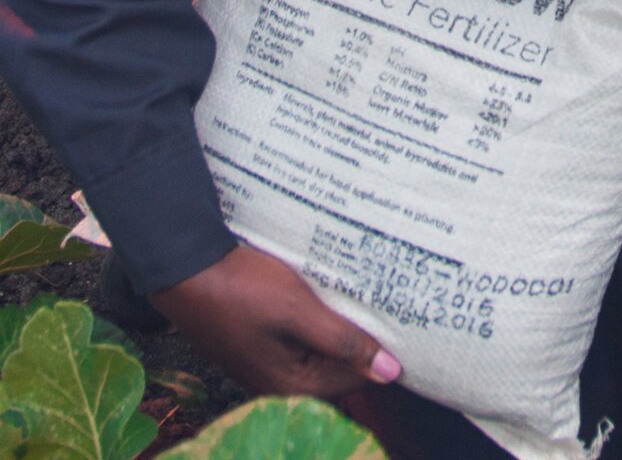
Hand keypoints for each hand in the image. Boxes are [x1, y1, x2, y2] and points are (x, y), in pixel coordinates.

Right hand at [149, 244, 402, 397]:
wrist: (186, 267)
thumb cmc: (241, 290)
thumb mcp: (297, 311)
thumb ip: (342, 341)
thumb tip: (390, 373)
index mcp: (291, 386)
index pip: (354, 378)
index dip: (379, 350)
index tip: (404, 319)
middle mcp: (278, 382)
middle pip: (336, 365)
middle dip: (359, 336)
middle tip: (387, 298)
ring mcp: (266, 361)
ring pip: (319, 348)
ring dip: (337, 323)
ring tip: (361, 290)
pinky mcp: (258, 340)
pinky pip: (300, 336)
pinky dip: (316, 316)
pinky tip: (327, 290)